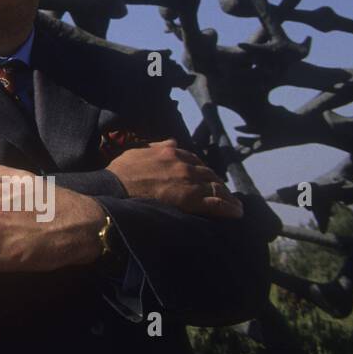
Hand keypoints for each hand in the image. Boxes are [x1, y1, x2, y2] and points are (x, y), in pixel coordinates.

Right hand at [105, 139, 242, 217]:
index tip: (205, 177)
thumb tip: (172, 141)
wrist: (116, 189)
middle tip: (222, 192)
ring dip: (228, 196)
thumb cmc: (121, 172)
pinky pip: (216, 204)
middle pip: (208, 173)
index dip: (201, 169)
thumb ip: (156, 146)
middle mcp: (184, 165)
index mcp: (171, 152)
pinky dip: (229, 208)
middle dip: (217, 182)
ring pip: (216, 188)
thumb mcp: (137, 151)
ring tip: (235, 204)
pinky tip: (236, 213)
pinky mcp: (192, 200)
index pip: (194, 159)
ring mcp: (189, 182)